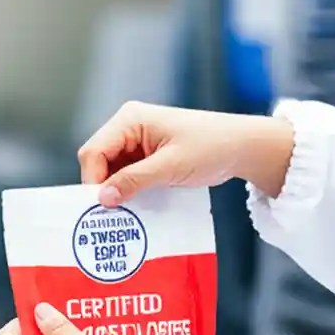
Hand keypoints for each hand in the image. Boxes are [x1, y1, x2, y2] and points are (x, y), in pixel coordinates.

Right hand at [78, 101, 293, 206]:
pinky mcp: (146, 156)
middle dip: (103, 187)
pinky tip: (136, 206)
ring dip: (116, 191)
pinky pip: (127, 175)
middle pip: (98, 161)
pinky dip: (128, 191)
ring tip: (124, 214)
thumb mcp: (171, 166)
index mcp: (130, 119)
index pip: (94, 151)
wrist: (241, 147)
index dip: (93, 180)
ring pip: (111, 171)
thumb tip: (104, 197)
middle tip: (110, 215)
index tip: (102, 207)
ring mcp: (137, 141)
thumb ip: (135, 180)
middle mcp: (128, 127)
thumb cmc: (211, 147)